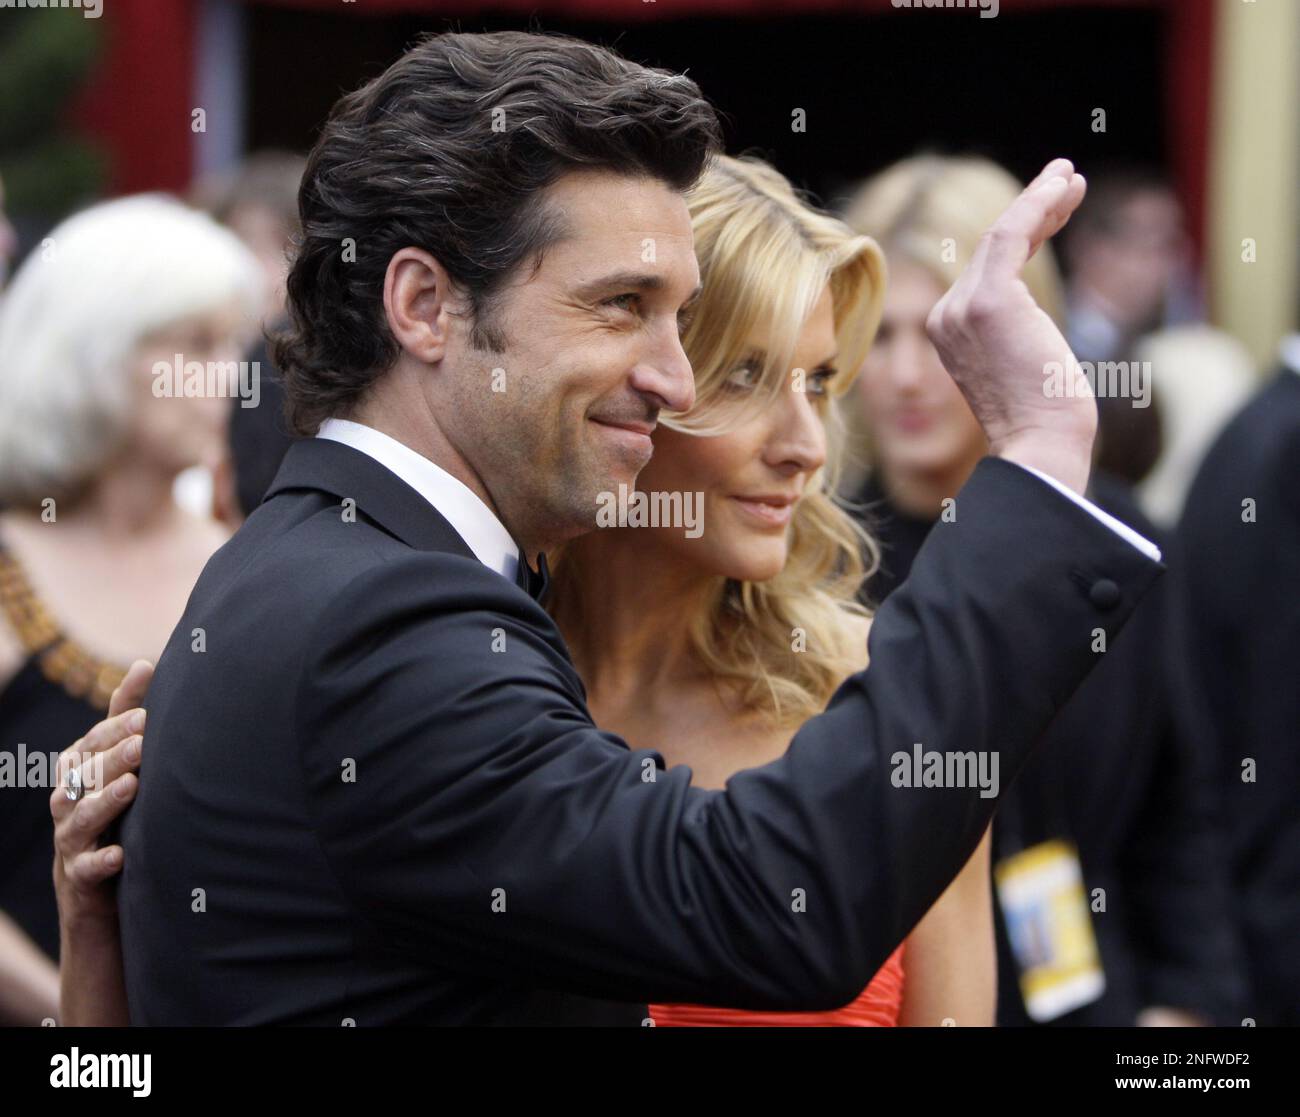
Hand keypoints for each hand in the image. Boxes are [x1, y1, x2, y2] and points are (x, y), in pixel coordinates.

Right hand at [50, 659, 152, 925]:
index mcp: (77, 771)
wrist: (97, 894)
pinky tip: (122, 854)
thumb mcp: (117, 766)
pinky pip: (86, 869)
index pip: (91, 743)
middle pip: (86, 775)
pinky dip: (101, 861)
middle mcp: (68, 802)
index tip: (147, 715)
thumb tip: (145, 662)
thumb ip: (126, 718)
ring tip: (132, 787)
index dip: (115, 729)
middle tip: (143, 743)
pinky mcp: (79, 879)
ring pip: (81, 817)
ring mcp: (70, 841)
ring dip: (106, 802)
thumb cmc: (114, 814)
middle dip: (113, 757)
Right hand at [925, 157, 1096, 493]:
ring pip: (1002, 235)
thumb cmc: (1044, 421)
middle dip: (1033, 210)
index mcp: (949, 335)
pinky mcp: (988, 300)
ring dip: (1040, 200)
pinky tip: (1062, 186)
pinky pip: (1010, 234)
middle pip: (991, 248)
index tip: (1055, 210)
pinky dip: (1037, 204)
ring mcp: (961, 308)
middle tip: (1066, 181)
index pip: (986, 270)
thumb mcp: (1025, 370)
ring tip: (1071, 177)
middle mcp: (945, 317)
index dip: (1023, 234)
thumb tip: (1035, 332)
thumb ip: (1018, 338)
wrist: (1038, 444)